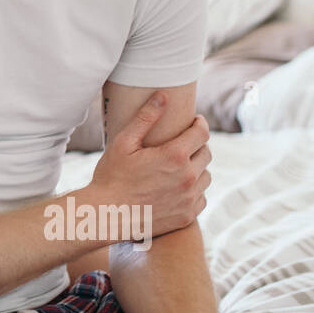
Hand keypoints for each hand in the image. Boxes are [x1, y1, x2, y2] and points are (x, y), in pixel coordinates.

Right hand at [85, 93, 211, 236]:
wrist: (107, 215)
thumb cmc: (111, 176)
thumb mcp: (124, 142)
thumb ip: (145, 118)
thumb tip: (162, 96)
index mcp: (175, 156)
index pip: (202, 132)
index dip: (199, 123)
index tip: (194, 121)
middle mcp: (188, 177)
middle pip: (207, 153)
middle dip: (197, 145)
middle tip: (183, 144)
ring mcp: (189, 199)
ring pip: (206, 177)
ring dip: (197, 168)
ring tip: (180, 166)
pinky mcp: (187, 216)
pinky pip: (201, 198)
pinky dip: (194, 191)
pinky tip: (178, 188)